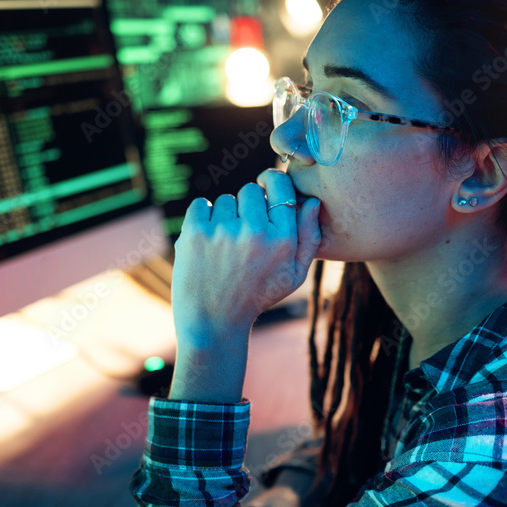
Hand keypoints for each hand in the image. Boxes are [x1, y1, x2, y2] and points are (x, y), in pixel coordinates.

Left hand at [172, 169, 321, 340]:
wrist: (214, 324)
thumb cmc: (256, 297)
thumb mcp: (294, 276)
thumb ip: (309, 238)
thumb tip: (311, 201)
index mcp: (283, 239)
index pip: (280, 185)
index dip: (271, 182)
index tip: (264, 188)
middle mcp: (256, 232)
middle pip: (250, 190)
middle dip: (246, 207)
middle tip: (242, 235)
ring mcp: (224, 231)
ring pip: (224, 201)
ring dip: (223, 217)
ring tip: (224, 248)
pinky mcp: (195, 233)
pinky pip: (200, 205)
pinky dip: (201, 219)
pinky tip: (206, 242)